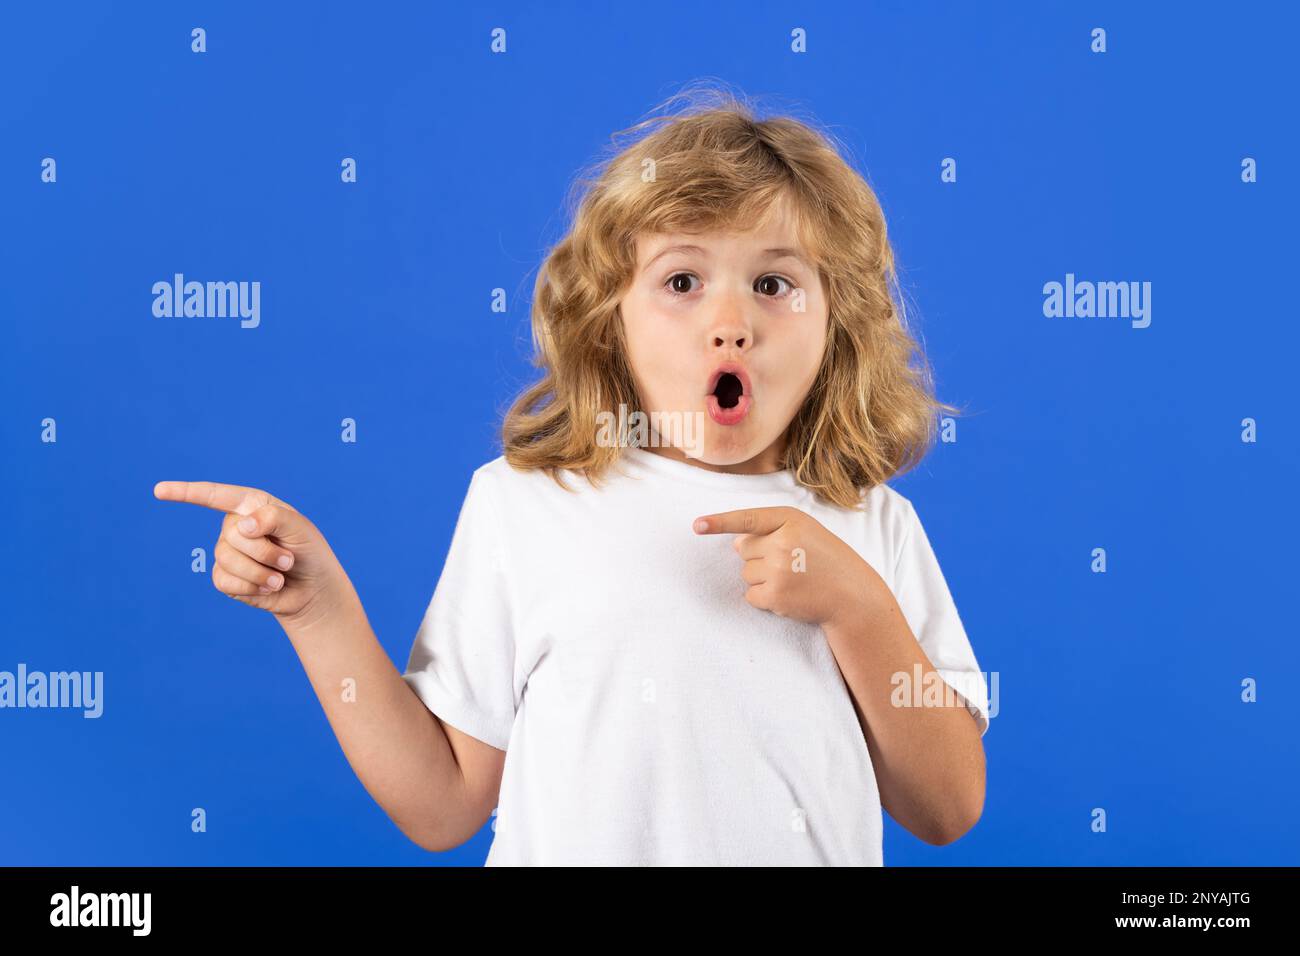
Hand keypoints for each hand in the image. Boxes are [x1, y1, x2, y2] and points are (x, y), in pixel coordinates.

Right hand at [153, 480, 348, 627]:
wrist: (313, 590)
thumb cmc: (309, 552)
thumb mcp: (300, 528)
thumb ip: (273, 518)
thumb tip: (241, 525)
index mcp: (251, 505)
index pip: (215, 496)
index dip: (186, 492)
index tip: (159, 490)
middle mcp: (234, 526)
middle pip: (233, 535)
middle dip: (265, 552)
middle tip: (288, 560)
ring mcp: (227, 552)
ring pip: (227, 559)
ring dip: (261, 572)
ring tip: (280, 575)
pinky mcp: (225, 578)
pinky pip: (225, 581)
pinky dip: (251, 587)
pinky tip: (267, 587)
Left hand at [693, 506, 884, 627]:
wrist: (852, 596)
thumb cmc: (827, 561)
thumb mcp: (806, 532)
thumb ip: (772, 530)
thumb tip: (734, 543)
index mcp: (791, 519)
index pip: (747, 519)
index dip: (719, 522)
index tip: (696, 525)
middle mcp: (783, 542)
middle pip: (742, 549)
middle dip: (758, 557)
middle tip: (789, 564)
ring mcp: (779, 569)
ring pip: (745, 573)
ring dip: (762, 578)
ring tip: (792, 579)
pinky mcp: (775, 595)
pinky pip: (750, 595)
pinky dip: (763, 598)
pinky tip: (787, 595)